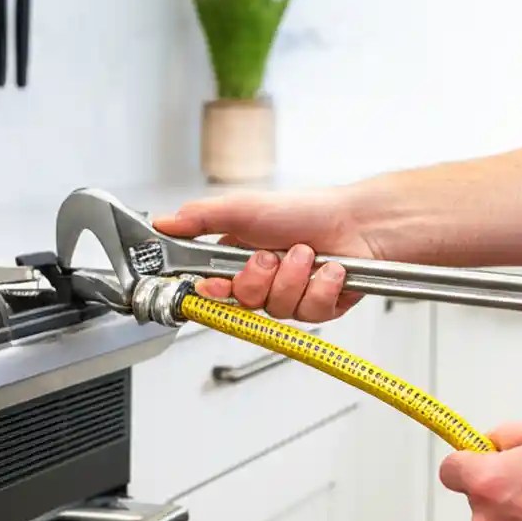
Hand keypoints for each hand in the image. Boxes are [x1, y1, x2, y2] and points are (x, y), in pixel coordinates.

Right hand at [153, 189, 378, 321]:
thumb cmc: (306, 209)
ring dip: (295, 277)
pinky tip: (330, 269)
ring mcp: (292, 296)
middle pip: (245, 302)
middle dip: (261, 278)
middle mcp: (265, 280)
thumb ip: (200, 218)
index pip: (213, 290)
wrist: (358, 221)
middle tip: (273, 254)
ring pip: (278, 309)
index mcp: (241, 259)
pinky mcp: (320, 308)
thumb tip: (163, 222)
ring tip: (308, 253)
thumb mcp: (244, 208)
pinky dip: (322, 287)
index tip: (215, 285)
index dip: (213, 292)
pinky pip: (311, 312)